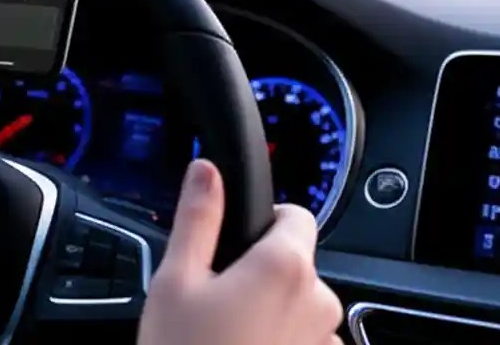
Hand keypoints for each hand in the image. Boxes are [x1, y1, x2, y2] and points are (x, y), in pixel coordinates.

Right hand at [138, 159, 343, 344]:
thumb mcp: (175, 282)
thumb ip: (198, 218)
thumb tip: (207, 171)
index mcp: (284, 266)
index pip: (295, 214)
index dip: (264, 220)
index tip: (235, 243)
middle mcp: (318, 302)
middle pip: (295, 264)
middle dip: (260, 274)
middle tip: (215, 301)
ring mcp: (324, 343)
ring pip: (299, 307)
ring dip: (272, 314)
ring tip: (225, 337)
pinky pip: (304, 343)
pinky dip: (279, 344)